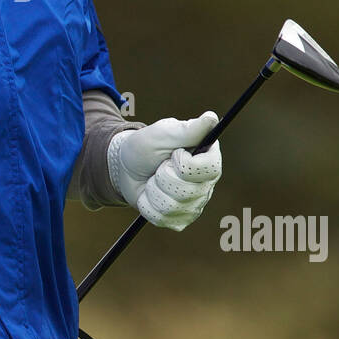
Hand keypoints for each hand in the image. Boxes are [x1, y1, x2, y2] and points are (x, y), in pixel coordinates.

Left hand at [107, 111, 222, 230]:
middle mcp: (206, 184)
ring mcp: (194, 205)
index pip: (209, 169)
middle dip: (163, 176)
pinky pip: (160, 217)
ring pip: (171, 206)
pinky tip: (149, 193)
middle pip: (187, 190)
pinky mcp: (178, 220)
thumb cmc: (146, 145)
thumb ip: (188, 129)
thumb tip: (212, 118)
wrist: (125, 166)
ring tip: (153, 179)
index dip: (186, 163)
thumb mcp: (163, 133)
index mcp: (208, 159)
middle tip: (159, 166)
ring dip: (153, 189)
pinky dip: (146, 204)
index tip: (174, 154)